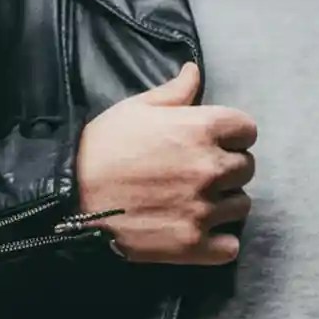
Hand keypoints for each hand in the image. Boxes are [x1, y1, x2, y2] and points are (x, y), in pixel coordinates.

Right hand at [76, 62, 256, 264]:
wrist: (72, 195)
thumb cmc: (103, 146)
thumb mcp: (137, 108)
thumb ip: (175, 92)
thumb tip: (195, 71)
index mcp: (202, 129)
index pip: (247, 130)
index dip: (232, 135)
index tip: (216, 142)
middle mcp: (210, 168)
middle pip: (246, 168)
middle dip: (227, 168)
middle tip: (198, 173)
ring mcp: (204, 209)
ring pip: (240, 206)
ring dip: (224, 203)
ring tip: (195, 202)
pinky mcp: (193, 245)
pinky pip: (230, 246)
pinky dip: (220, 242)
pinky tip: (199, 231)